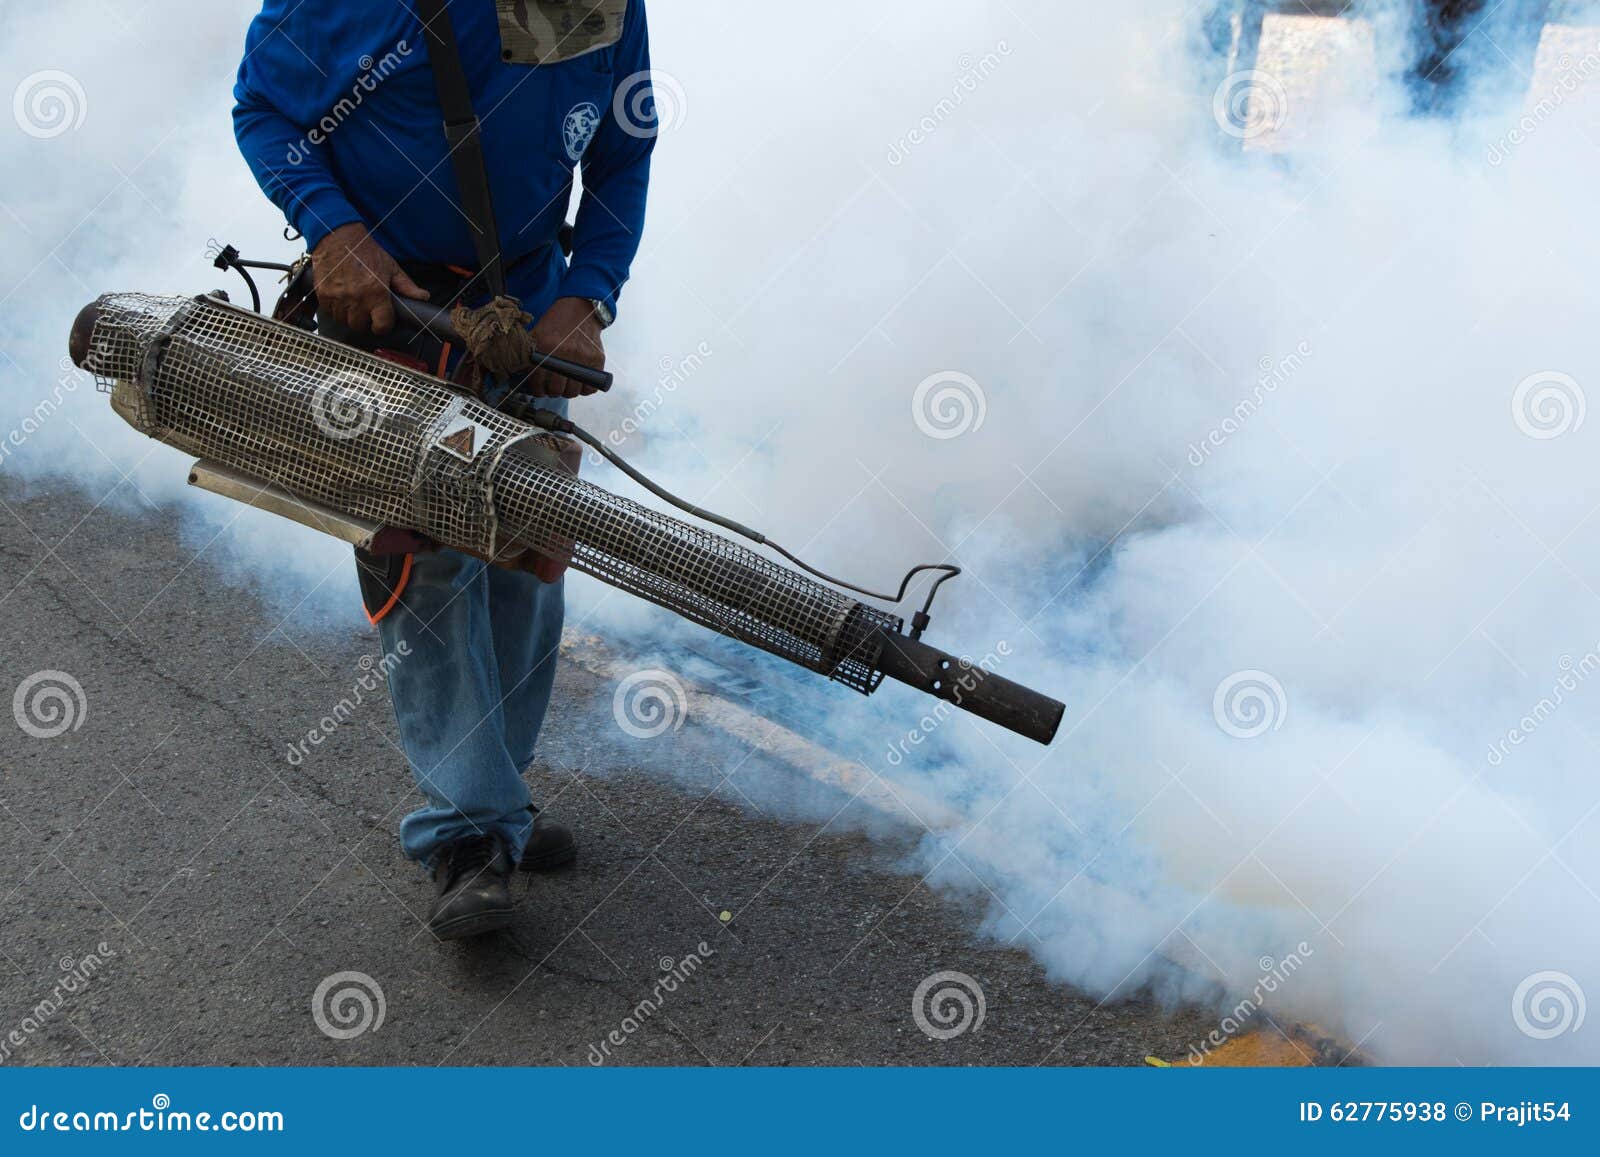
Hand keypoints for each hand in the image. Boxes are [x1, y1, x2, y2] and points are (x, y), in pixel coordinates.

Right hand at [311, 222, 427, 334]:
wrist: (337, 235)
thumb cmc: (364, 250)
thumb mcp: (391, 267)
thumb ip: (407, 286)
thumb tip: (422, 297)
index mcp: (376, 292)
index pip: (382, 326)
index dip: (384, 326)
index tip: (383, 322)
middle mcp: (356, 298)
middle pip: (361, 327)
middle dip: (366, 322)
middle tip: (368, 312)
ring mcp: (338, 297)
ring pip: (344, 322)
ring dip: (350, 317)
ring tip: (354, 304)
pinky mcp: (323, 294)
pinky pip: (329, 313)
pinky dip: (335, 310)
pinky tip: (341, 299)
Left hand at [525, 296, 605, 397]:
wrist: (580, 309)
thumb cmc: (557, 323)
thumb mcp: (539, 333)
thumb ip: (530, 353)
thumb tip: (522, 375)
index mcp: (547, 346)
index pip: (538, 380)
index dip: (537, 389)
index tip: (538, 390)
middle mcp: (566, 353)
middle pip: (556, 389)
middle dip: (552, 392)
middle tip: (552, 388)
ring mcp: (583, 357)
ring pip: (574, 391)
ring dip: (568, 392)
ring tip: (565, 386)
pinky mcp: (597, 359)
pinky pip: (591, 387)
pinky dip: (585, 389)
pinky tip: (579, 383)